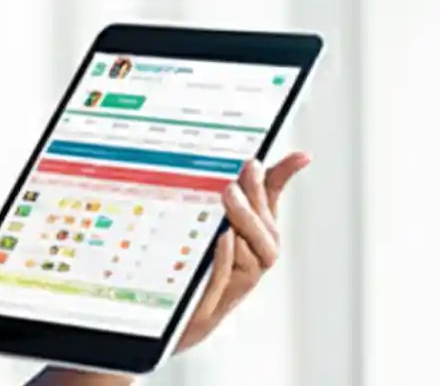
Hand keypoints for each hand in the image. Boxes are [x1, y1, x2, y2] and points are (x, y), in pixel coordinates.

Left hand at [174, 152, 311, 352]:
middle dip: (256, 195)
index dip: (285, 177)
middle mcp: (254, 257)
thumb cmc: (191, 275)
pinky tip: (224, 238)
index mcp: (249, 236)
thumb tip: (233, 168)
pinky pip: (229, 272)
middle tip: (244, 171)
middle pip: (266, 224)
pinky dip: (227, 254)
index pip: (270, 201)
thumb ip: (220, 204)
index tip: (302, 156)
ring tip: (228, 195)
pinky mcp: (221, 298)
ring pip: (254, 248)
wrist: (177, 324)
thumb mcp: (199, 231)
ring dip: (244, 218)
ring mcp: (241, 278)